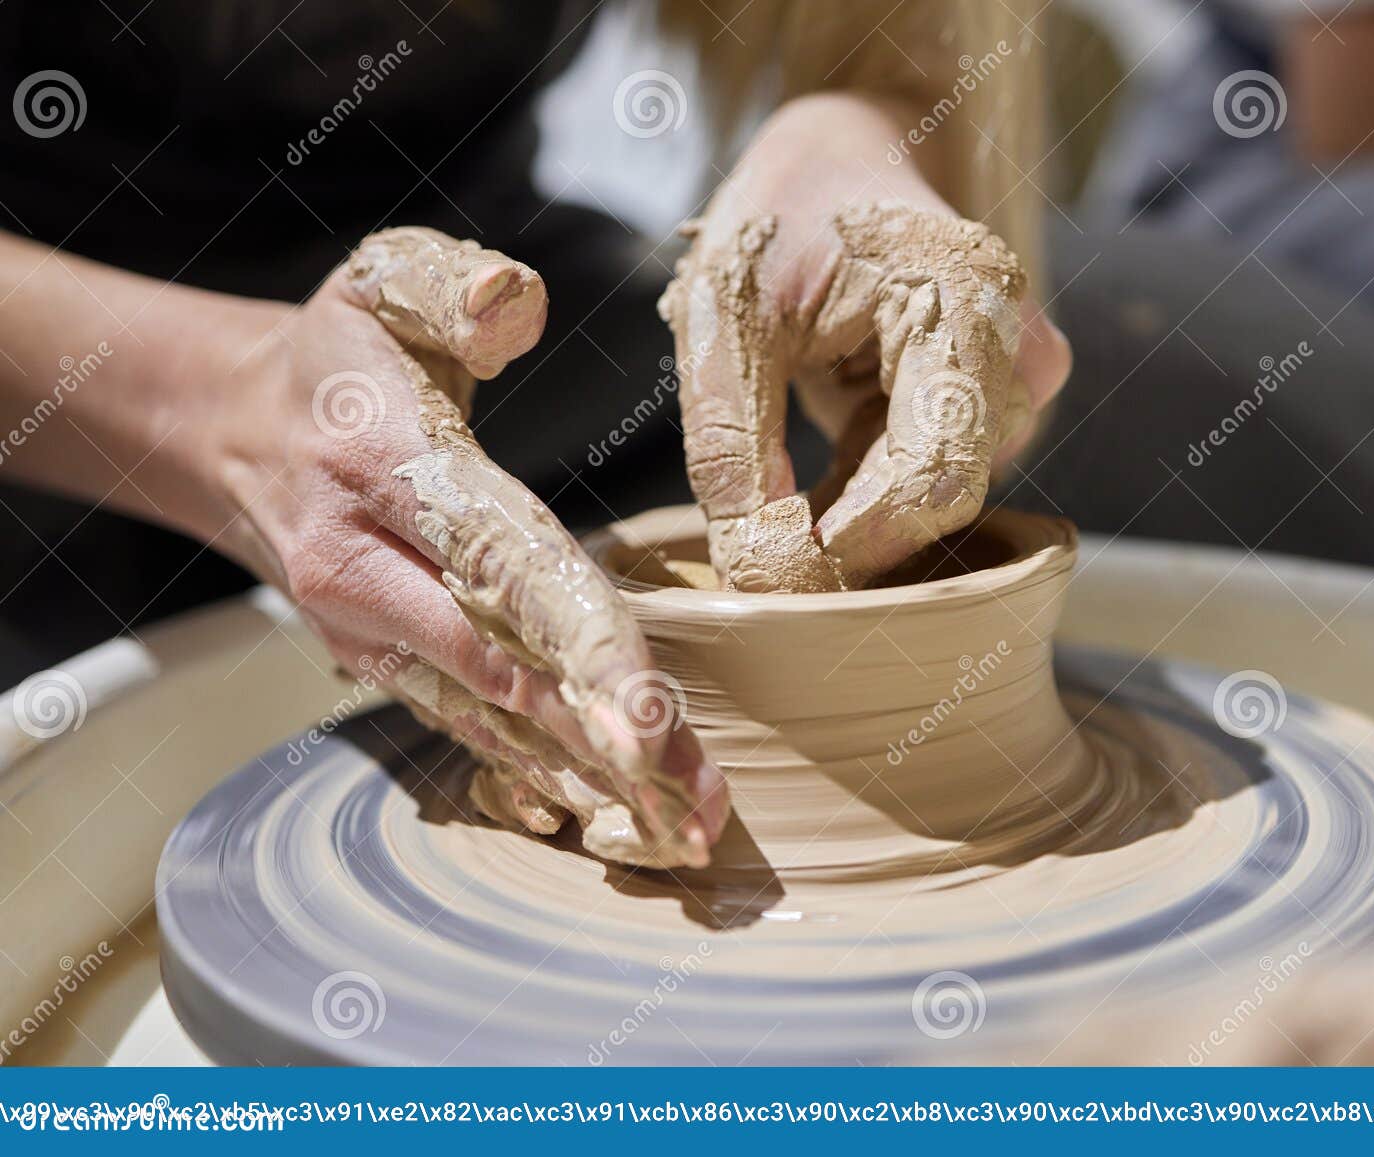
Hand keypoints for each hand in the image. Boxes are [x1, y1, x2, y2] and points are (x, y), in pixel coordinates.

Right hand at [211, 228, 727, 867]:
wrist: (232, 434)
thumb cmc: (335, 360)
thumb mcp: (380, 279)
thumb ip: (450, 285)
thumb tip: (517, 306)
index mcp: (383, 470)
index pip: (498, 563)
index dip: (578, 645)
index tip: (645, 718)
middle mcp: (365, 572)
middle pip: (506, 669)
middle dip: (607, 743)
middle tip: (697, 811)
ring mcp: (368, 635)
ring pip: (492, 719)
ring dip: (588, 778)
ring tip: (679, 832)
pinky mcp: (383, 665)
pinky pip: (465, 728)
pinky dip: (536, 774)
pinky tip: (602, 816)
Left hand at [658, 94, 1071, 590]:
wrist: (838, 157)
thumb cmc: (782, 214)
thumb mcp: (725, 316)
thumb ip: (732, 445)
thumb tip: (757, 568)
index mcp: (969, 302)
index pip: (933, 480)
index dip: (849, 545)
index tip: (761, 560)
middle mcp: (1020, 353)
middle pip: (940, 503)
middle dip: (846, 540)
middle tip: (751, 534)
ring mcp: (1017, 386)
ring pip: (933, 506)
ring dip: (850, 517)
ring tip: (778, 462)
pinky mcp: (993, 410)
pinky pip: (927, 489)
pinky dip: (863, 500)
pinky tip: (813, 462)